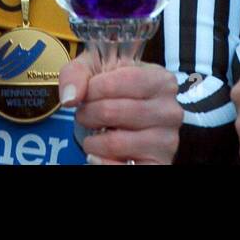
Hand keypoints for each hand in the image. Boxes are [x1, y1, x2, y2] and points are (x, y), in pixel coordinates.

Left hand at [59, 51, 181, 163]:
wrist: (129, 116)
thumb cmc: (114, 89)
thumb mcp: (95, 70)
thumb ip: (77, 73)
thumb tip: (70, 97)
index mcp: (161, 80)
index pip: (120, 81)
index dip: (94, 89)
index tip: (88, 93)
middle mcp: (169, 111)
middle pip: (111, 111)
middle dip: (87, 114)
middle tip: (86, 115)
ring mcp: (166, 141)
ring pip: (114, 142)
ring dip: (92, 140)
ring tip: (95, 133)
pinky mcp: (158, 164)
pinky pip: (122, 169)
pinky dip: (102, 162)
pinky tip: (98, 154)